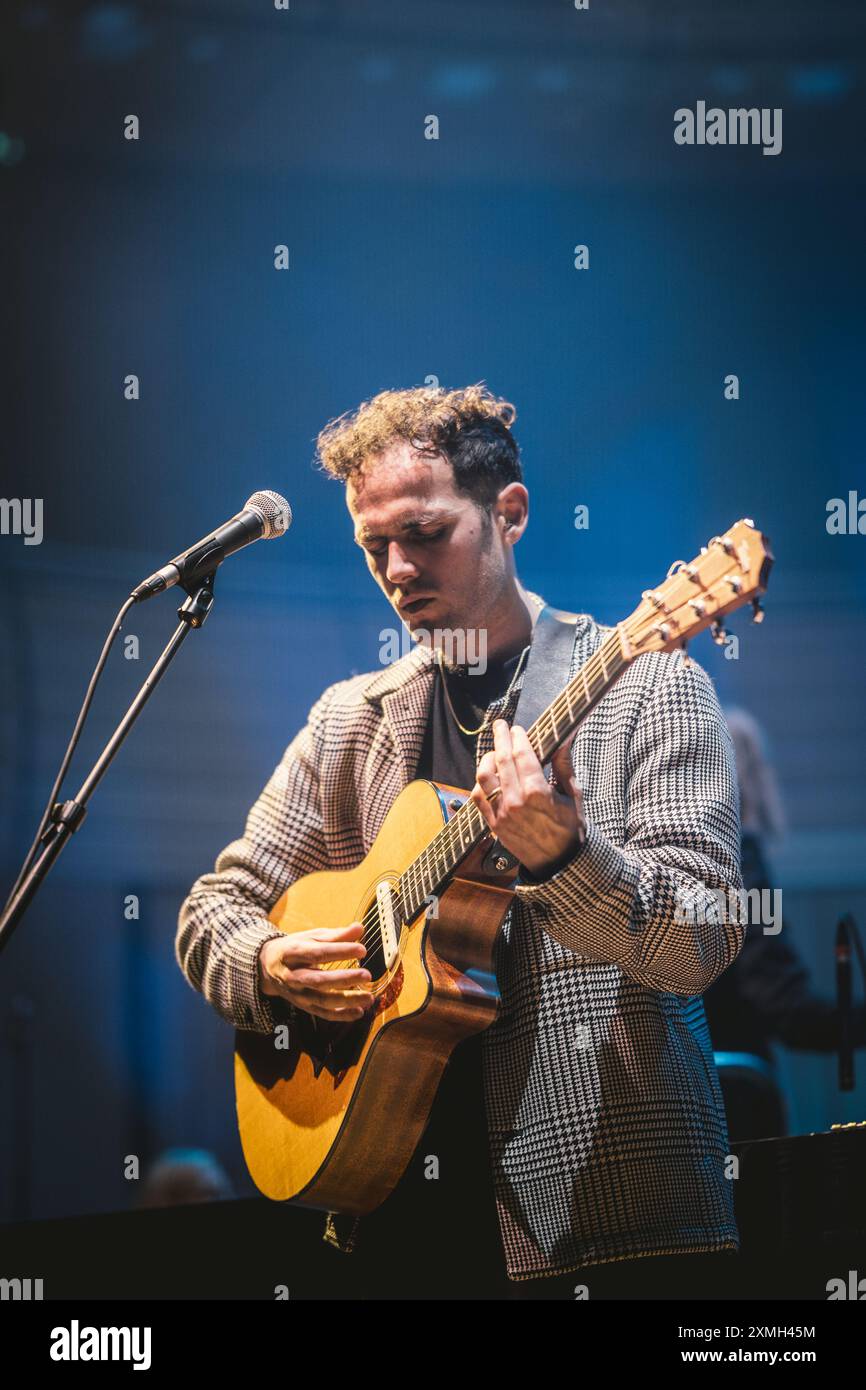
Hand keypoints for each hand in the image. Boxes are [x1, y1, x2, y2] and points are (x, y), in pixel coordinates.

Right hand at [258, 922, 374, 1020]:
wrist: (268, 967)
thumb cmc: (294, 948)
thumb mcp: (310, 937)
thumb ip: (336, 935)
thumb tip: (359, 928)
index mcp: (292, 953)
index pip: (317, 953)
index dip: (340, 951)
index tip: (362, 950)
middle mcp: (292, 976)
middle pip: (318, 980)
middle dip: (344, 979)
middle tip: (367, 974)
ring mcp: (297, 993)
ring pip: (322, 1000)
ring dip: (347, 1000)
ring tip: (368, 997)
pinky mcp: (303, 1006)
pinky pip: (322, 1013)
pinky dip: (341, 1015)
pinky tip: (358, 1012)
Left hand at [471, 720, 586, 877]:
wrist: (560, 863)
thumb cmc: (571, 828)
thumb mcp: (573, 795)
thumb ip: (564, 765)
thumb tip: (565, 738)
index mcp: (538, 792)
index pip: (521, 754)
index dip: (517, 737)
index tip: (517, 728)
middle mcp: (516, 801)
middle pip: (501, 760)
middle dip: (500, 738)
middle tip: (500, 726)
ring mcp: (501, 813)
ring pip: (484, 776)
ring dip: (487, 759)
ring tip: (495, 752)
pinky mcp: (493, 824)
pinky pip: (478, 797)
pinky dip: (480, 782)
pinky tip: (488, 776)